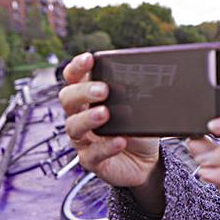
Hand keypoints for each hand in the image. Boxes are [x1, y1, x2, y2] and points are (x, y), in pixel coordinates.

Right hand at [59, 53, 163, 211]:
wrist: (147, 161)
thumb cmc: (138, 128)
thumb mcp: (140, 107)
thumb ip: (137, 92)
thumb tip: (151, 77)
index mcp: (88, 98)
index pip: (74, 78)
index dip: (77, 67)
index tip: (89, 58)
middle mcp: (80, 116)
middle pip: (68, 99)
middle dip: (83, 91)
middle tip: (103, 90)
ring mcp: (83, 139)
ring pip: (73, 126)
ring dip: (88, 118)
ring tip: (105, 113)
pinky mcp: (91, 160)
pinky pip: (92, 154)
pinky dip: (106, 146)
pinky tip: (120, 140)